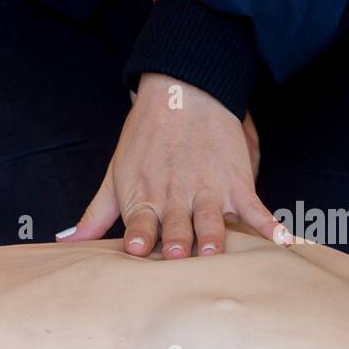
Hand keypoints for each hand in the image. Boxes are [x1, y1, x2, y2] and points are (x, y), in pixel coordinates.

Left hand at [58, 73, 289, 256]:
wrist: (183, 93)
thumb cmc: (145, 139)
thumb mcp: (114, 174)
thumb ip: (95, 215)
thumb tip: (66, 243)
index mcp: (146, 198)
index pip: (143, 224)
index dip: (142, 237)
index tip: (139, 250)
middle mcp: (176, 197)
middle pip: (178, 226)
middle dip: (179, 241)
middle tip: (180, 255)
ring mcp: (208, 191)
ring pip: (211, 219)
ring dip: (213, 234)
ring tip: (214, 250)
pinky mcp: (236, 183)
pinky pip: (255, 207)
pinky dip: (269, 224)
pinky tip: (281, 239)